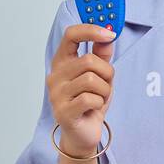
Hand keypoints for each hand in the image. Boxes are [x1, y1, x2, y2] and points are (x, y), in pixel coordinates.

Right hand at [46, 23, 116, 158]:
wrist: (83, 133)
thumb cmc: (90, 102)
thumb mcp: (100, 75)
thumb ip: (102, 55)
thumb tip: (108, 36)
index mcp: (62, 62)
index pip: (71, 35)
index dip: (90, 30)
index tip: (109, 33)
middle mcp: (55, 75)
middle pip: (89, 60)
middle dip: (106, 73)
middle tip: (106, 84)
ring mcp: (56, 94)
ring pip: (91, 80)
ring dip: (104, 90)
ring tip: (99, 98)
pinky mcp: (63, 111)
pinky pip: (90, 99)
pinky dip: (100, 103)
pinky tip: (94, 108)